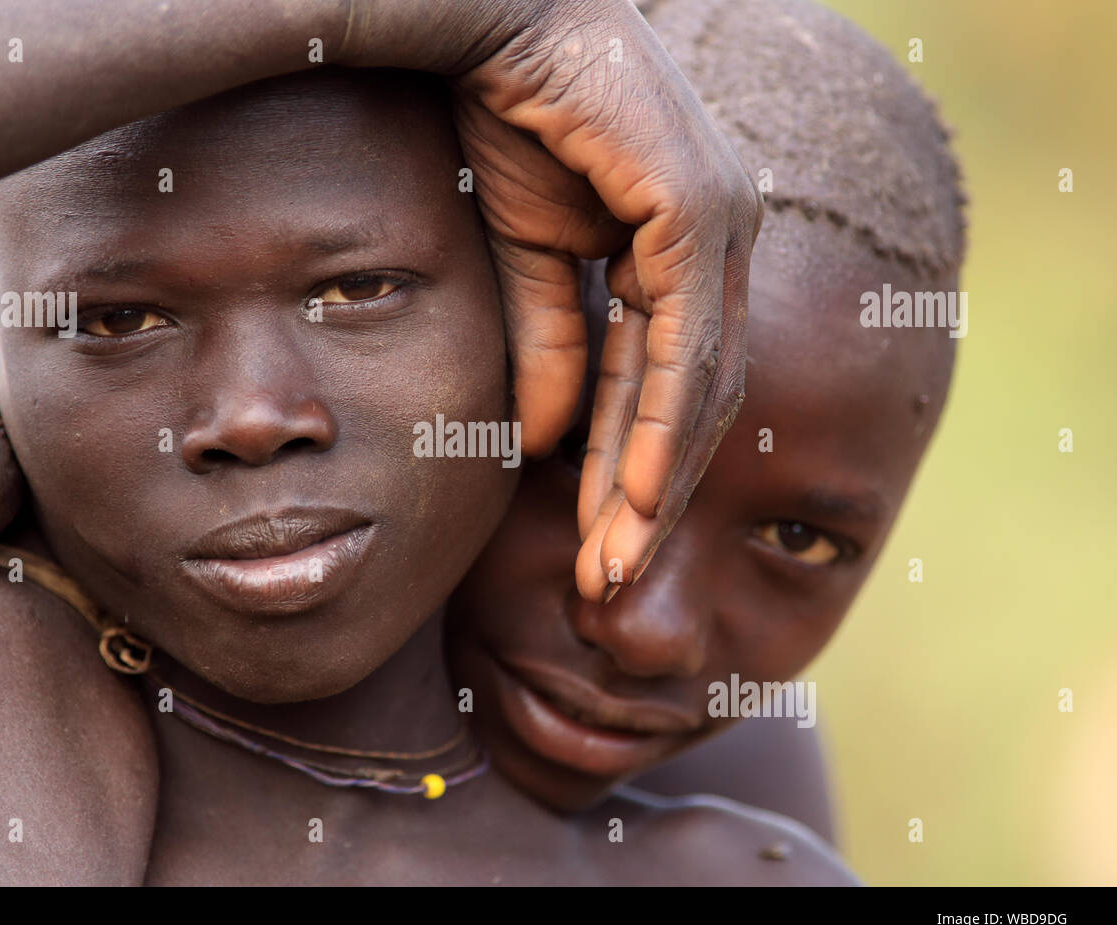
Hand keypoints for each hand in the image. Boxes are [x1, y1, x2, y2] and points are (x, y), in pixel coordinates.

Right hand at [431, 0, 761, 598]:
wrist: (491, 15)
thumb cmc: (509, 116)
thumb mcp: (525, 256)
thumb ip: (547, 342)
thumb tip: (545, 438)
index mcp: (681, 251)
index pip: (665, 387)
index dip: (628, 472)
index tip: (597, 545)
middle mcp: (718, 243)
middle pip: (694, 404)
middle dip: (646, 500)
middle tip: (610, 582)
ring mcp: (719, 225)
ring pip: (699, 388)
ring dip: (656, 484)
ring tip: (616, 565)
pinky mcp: (698, 211)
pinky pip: (686, 341)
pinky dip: (660, 424)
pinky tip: (636, 496)